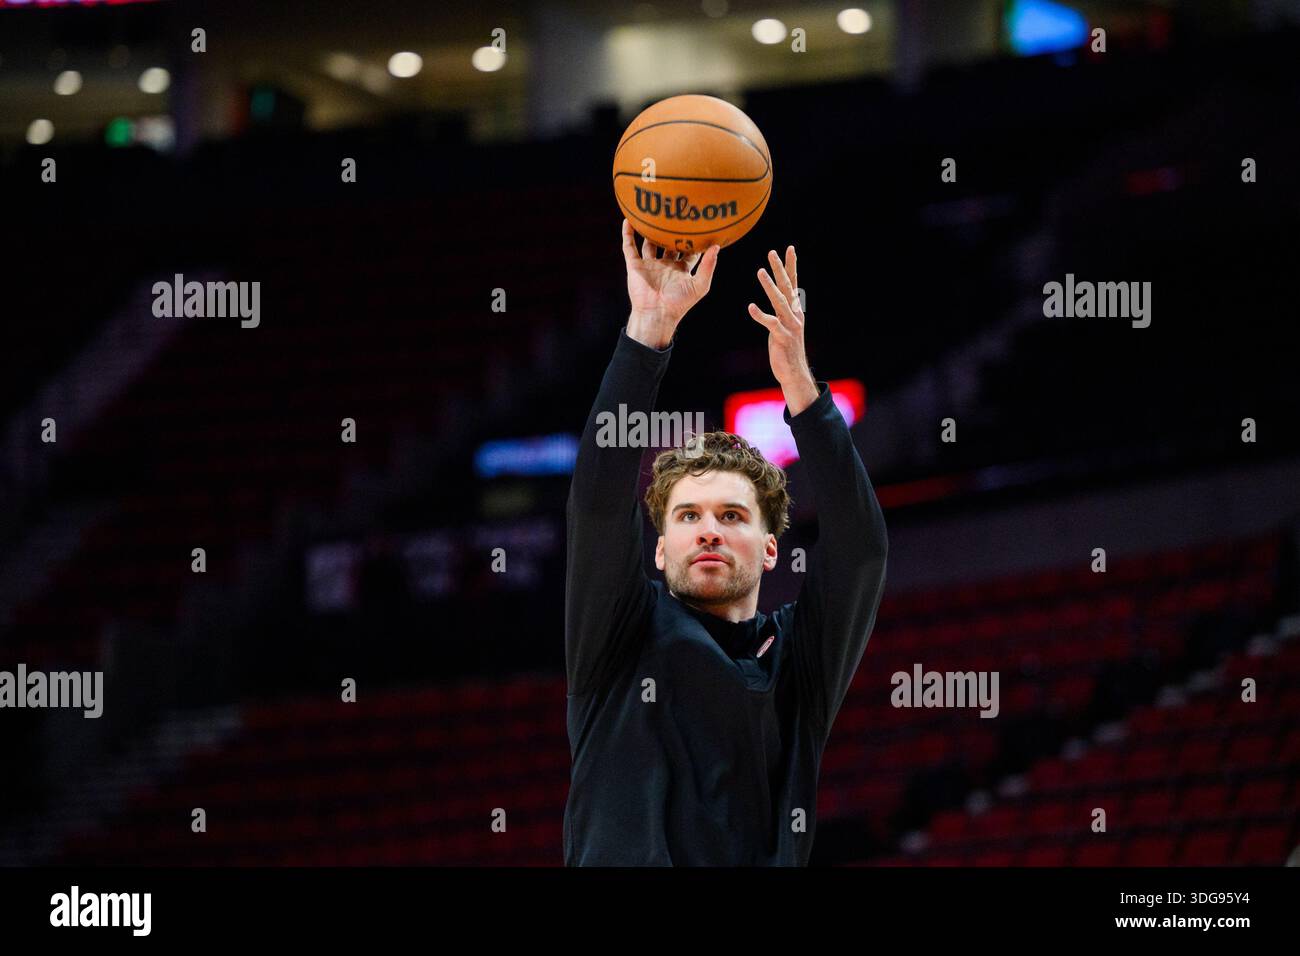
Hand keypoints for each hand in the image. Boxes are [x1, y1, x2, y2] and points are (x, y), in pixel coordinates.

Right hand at [622, 218, 719, 334]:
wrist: (657, 314)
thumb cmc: (680, 303)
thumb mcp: (700, 285)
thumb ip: (708, 266)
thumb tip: (716, 247)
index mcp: (681, 269)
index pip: (688, 250)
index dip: (693, 239)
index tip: (699, 224)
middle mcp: (665, 265)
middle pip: (668, 244)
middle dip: (672, 231)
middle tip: (677, 212)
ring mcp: (649, 265)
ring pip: (649, 243)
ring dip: (649, 230)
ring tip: (652, 212)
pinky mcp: (635, 266)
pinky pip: (629, 247)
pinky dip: (627, 234)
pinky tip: (628, 220)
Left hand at [748, 246, 814, 396]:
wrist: (794, 371)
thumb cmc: (786, 348)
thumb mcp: (786, 325)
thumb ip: (783, 309)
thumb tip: (782, 295)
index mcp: (795, 309)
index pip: (793, 282)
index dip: (791, 265)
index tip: (789, 248)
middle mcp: (794, 314)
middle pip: (787, 286)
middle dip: (780, 268)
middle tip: (771, 252)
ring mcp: (790, 325)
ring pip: (779, 301)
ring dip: (769, 285)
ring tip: (760, 272)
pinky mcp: (782, 337)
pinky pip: (771, 323)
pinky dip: (761, 315)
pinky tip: (751, 307)